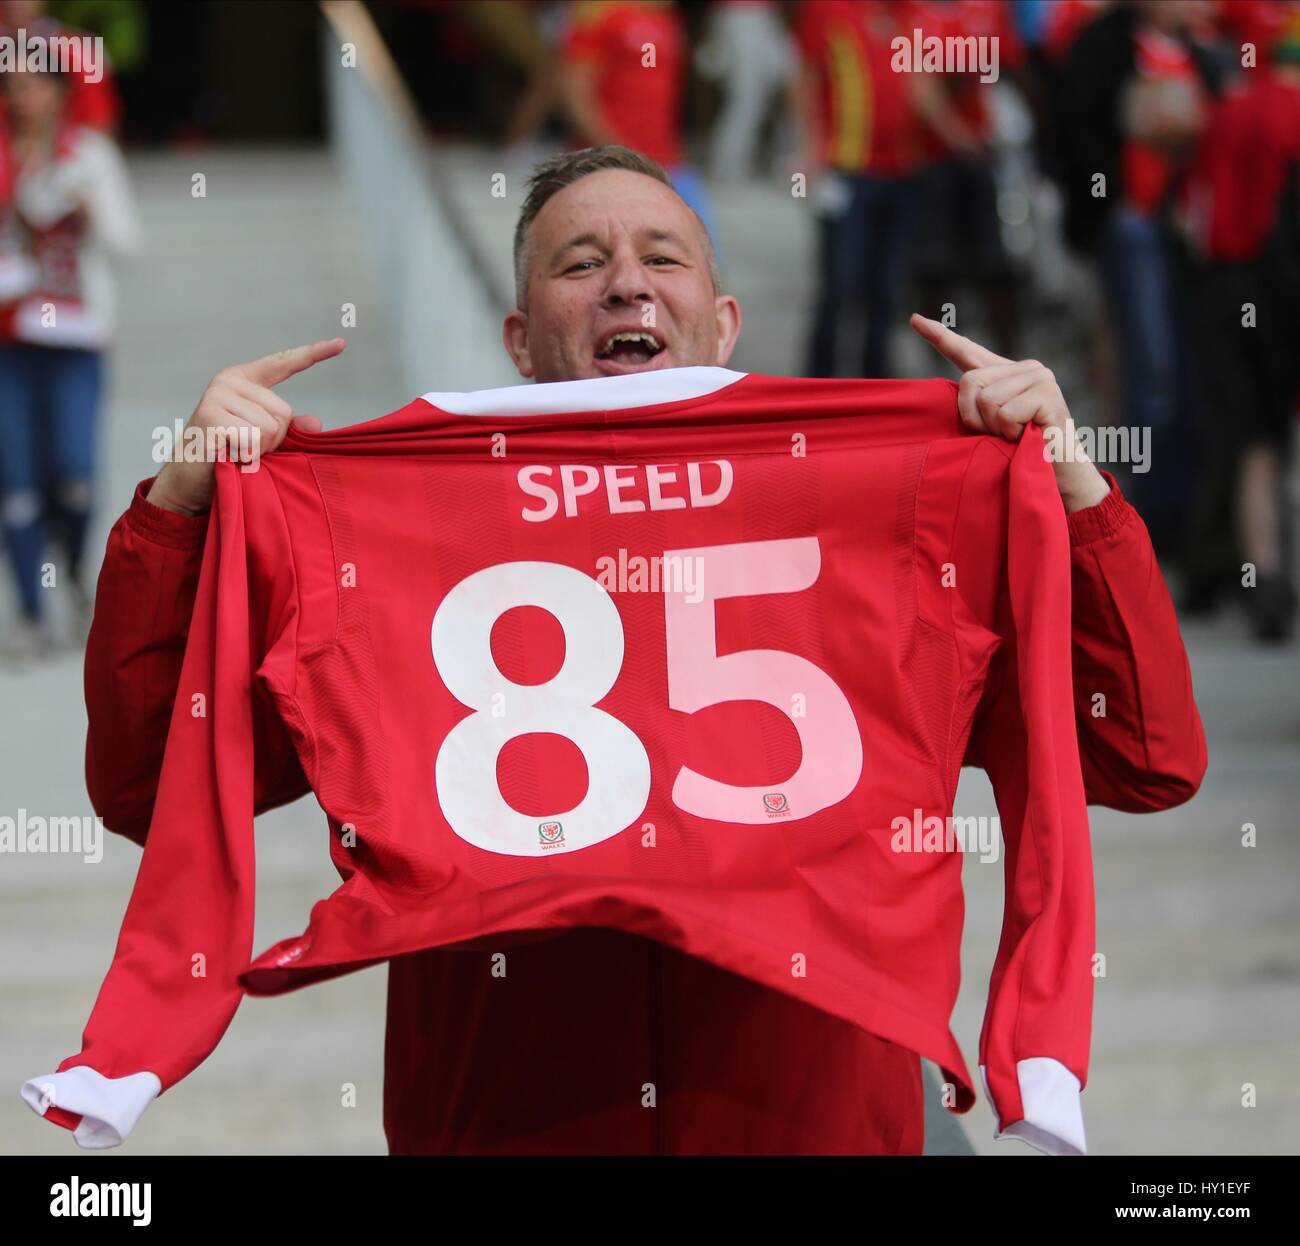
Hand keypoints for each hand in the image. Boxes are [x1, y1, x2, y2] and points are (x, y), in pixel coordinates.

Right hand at [146, 339, 344, 514]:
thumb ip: (289, 430)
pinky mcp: (211, 413)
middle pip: (283, 411)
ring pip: (270, 426)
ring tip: (235, 451)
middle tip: (245, 447)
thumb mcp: (264, 442)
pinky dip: (247, 454)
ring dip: (259, 449)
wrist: (191, 481)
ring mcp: (218, 395)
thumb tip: (316, 423)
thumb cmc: (228, 458)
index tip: (341, 343)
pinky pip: (254, 437)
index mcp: (245, 381)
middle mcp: (230, 382)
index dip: (314, 353)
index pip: (283, 363)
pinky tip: (228, 454)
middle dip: (273, 439)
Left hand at [909, 314, 1109, 513]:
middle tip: (997, 434)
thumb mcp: (987, 427)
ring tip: (1015, 436)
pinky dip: (1011, 433)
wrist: (1057, 476)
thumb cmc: (1018, 455)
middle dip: (973, 416)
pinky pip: (1005, 413)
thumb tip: (957, 392)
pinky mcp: (1049, 393)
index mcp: (1005, 374)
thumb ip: (972, 406)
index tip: (914, 320)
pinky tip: (1028, 437)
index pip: (967, 351)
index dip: (939, 336)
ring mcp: (1039, 377)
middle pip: (969, 382)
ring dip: (995, 428)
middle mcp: (1024, 368)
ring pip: (986, 400)